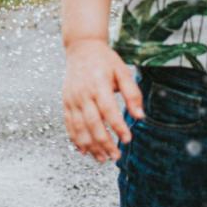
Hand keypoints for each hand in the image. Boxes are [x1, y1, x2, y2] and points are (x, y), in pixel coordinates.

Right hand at [61, 39, 144, 162]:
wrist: (81, 48)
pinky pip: (69, 124)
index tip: (128, 139)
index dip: (117, 126)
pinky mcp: (65, 102)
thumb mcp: (123, 71)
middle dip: (104, 142)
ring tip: (101, 159)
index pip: (108, 110)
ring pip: (79, 127)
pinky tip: (84, 151)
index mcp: (98, 84)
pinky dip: (75, 139)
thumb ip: (133, 94)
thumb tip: (140, 116)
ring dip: (90, 145)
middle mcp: (83, 93)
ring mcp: (72, 99)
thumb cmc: (105, 61)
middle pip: (93, 123)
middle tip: (115, 156)